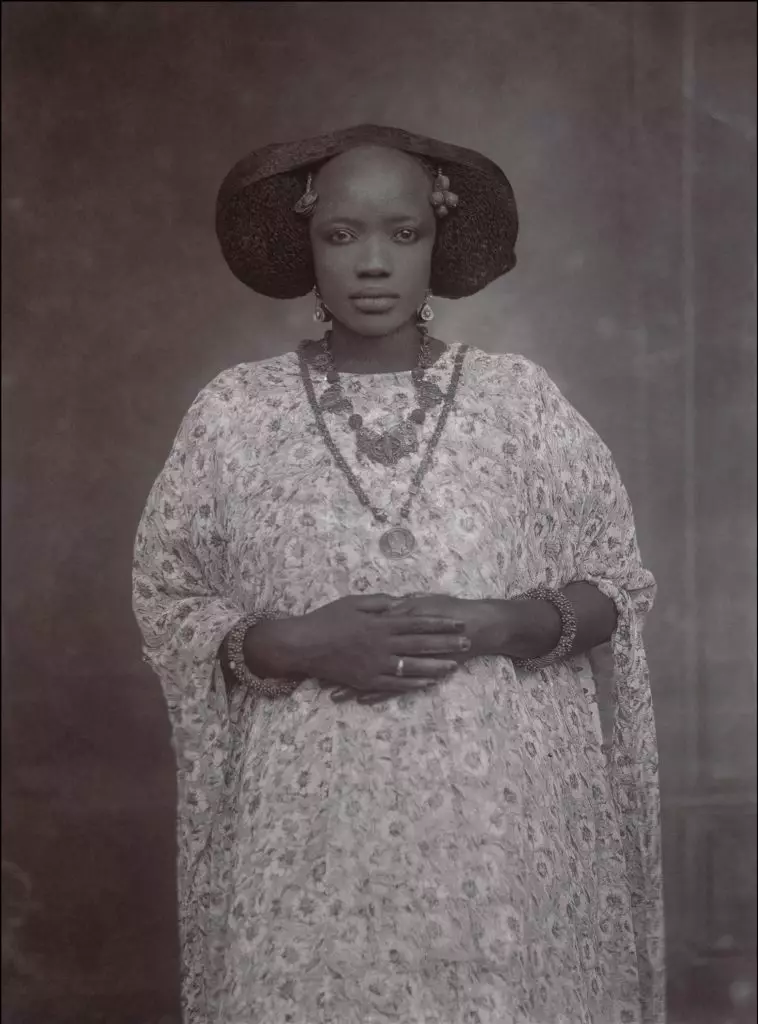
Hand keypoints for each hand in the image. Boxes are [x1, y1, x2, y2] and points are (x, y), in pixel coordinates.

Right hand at [247, 594, 470, 703]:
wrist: (303, 645)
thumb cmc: (326, 619)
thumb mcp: (353, 602)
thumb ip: (380, 602)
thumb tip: (401, 603)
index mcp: (381, 624)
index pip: (418, 622)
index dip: (440, 623)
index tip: (459, 622)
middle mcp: (382, 645)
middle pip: (421, 644)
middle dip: (446, 644)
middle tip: (467, 643)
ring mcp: (375, 665)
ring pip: (412, 667)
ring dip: (435, 666)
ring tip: (454, 666)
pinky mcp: (366, 681)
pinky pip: (394, 684)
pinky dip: (412, 684)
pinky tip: (428, 683)